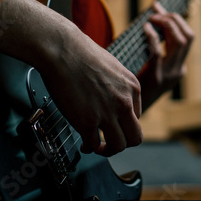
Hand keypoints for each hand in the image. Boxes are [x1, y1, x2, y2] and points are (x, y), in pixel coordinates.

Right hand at [39, 19, 143, 155]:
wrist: (63, 50)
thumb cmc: (81, 53)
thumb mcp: (112, 67)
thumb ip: (117, 86)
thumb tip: (111, 99)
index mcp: (132, 87)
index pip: (137, 116)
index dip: (123, 123)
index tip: (112, 124)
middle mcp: (124, 102)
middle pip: (135, 137)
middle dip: (123, 142)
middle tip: (111, 142)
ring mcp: (107, 113)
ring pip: (118, 146)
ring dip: (108, 150)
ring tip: (98, 147)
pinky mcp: (87, 121)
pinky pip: (93, 144)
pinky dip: (89, 147)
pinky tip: (84, 143)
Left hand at [137, 2, 194, 109]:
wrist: (126, 116)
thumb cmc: (132, 88)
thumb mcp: (147, 70)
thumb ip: (150, 52)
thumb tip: (144, 23)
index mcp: (178, 68)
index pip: (187, 37)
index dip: (175, 19)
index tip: (158, 8)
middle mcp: (178, 70)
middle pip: (188, 36)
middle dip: (173, 18)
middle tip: (155, 11)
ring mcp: (170, 75)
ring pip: (180, 41)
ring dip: (167, 24)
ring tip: (152, 17)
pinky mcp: (156, 78)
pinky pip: (158, 52)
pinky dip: (153, 37)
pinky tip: (145, 29)